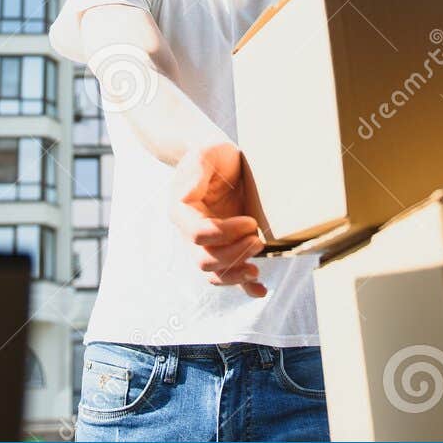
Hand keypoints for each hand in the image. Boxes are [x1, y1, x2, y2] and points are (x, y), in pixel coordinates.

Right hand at [168, 143, 266, 297]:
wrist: (221, 161)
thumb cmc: (214, 155)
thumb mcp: (207, 153)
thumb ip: (196, 169)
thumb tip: (187, 192)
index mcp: (182, 211)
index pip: (198, 234)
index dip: (224, 233)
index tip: (250, 222)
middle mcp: (190, 233)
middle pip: (205, 259)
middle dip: (233, 256)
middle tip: (258, 240)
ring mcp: (206, 245)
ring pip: (214, 274)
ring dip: (236, 275)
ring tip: (257, 270)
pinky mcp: (223, 249)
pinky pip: (229, 276)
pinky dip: (244, 287)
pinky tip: (260, 290)